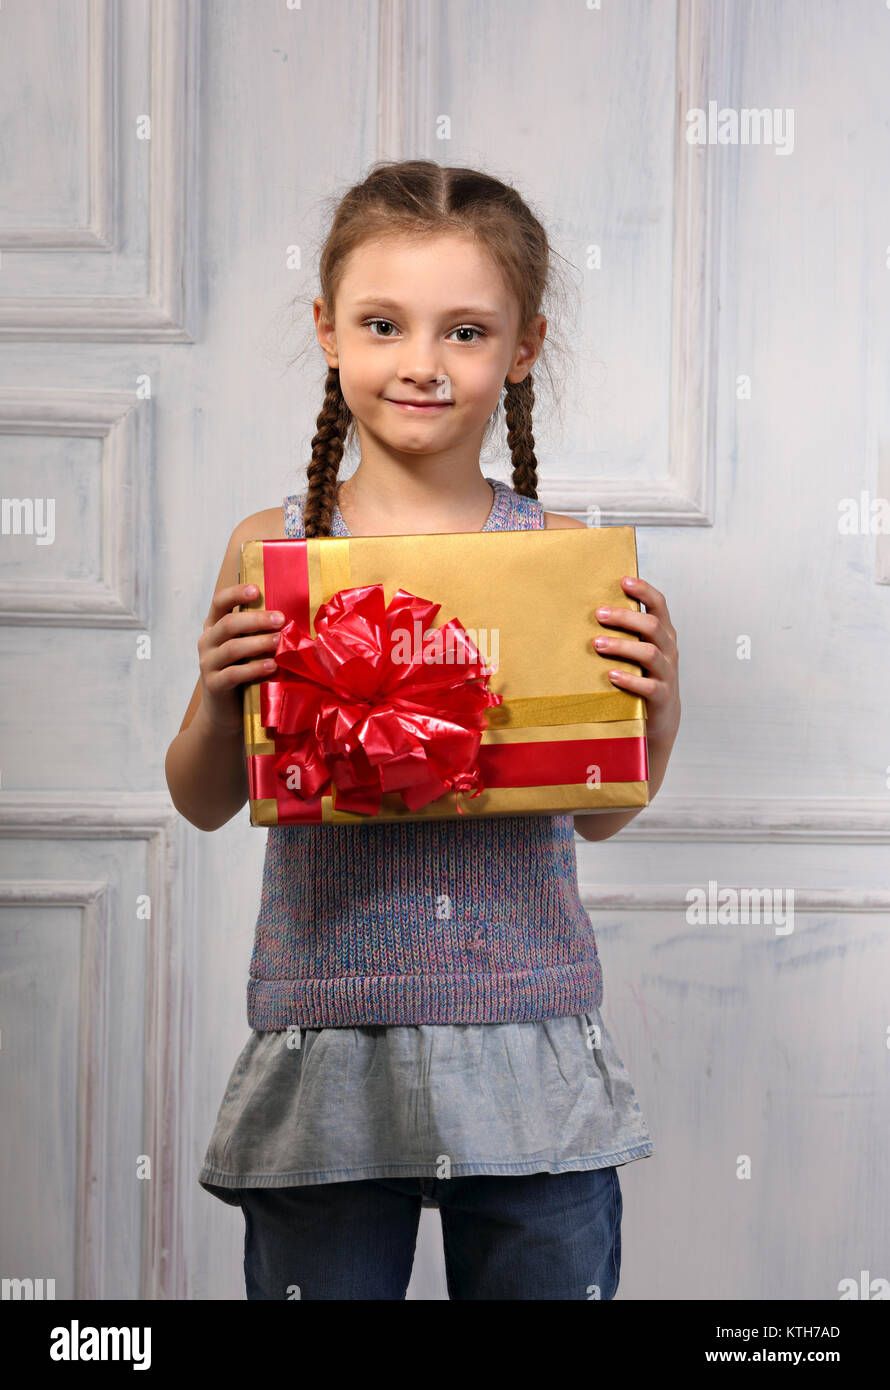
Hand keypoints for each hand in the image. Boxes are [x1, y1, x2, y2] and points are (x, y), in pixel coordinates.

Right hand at [196, 583, 285, 734]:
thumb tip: (291, 616)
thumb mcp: (247, 649)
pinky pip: (233, 674)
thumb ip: (258, 632)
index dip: (236, 593)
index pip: (219, 602)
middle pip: (228, 623)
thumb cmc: (243, 674)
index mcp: (214, 627)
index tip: (257, 590)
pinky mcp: (214, 685)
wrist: (225, 713)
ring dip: (258, 643)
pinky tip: (271, 666)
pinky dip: (253, 669)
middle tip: (280, 619)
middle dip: (256, 619)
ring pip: (232, 648)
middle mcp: (207, 642)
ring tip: (279, 642)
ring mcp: (208, 663)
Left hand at [592, 576, 679, 744]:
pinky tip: (611, 675)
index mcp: (663, 633)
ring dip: (622, 646)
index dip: (644, 591)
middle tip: (598, 614)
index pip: (659, 605)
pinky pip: (648, 686)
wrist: (662, 716)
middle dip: (624, 617)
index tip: (623, 580)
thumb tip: (589, 611)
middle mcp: (668, 649)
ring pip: (649, 653)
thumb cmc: (643, 675)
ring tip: (597, 644)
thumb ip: (625, 632)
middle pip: (652, 625)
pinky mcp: (662, 696)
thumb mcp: (638, 650)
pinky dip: (629, 679)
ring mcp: (667, 672)